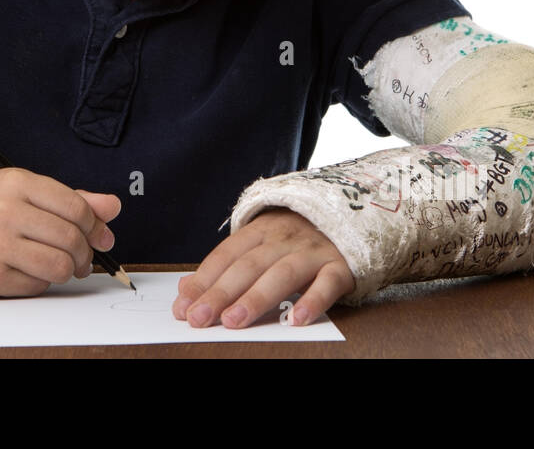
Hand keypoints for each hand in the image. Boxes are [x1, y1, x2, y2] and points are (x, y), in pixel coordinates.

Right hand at [0, 167, 119, 298]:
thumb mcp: (21, 194)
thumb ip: (70, 199)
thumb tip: (112, 207)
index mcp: (17, 183)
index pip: (76, 206)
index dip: (94, 226)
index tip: (98, 236)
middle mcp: (5, 210)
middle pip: (71, 238)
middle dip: (84, 254)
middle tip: (80, 258)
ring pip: (59, 265)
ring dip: (67, 271)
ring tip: (59, 267)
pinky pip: (37, 285)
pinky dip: (41, 283)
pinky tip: (28, 272)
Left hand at [172, 207, 354, 327]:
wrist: (350, 213)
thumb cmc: (296, 237)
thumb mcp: (260, 243)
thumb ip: (225, 266)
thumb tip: (185, 290)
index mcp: (260, 231)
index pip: (225, 256)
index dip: (203, 282)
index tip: (182, 308)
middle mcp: (283, 239)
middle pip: (247, 266)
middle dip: (221, 293)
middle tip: (199, 318)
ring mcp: (312, 252)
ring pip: (281, 274)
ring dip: (256, 298)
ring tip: (234, 321)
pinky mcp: (340, 266)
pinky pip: (327, 283)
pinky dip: (313, 301)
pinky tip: (297, 319)